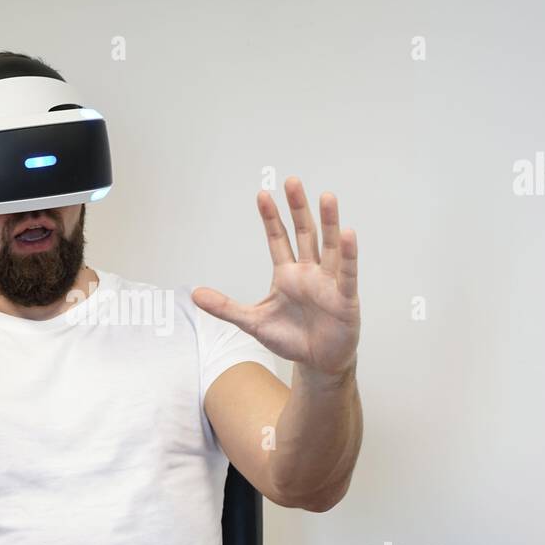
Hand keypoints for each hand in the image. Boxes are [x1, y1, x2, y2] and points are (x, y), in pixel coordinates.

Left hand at [193, 177, 358, 379]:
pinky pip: (347, 273)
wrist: (318, 362)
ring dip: (328, 222)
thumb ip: (226, 307)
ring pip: (329, 246)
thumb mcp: (253, 322)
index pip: (278, 239)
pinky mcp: (345, 298)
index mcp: (287, 274)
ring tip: (327, 196)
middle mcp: (309, 272)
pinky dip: (348, 255)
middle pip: (303, 233)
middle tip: (291, 181)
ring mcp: (328, 282)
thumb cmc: (290, 338)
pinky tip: (348, 234)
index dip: (271, 218)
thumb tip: (195, 294)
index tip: (262, 195)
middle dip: (297, 208)